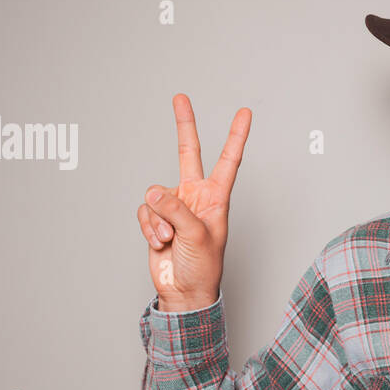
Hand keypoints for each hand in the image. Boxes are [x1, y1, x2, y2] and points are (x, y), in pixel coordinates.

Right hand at [137, 94, 250, 311]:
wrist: (184, 292)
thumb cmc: (203, 268)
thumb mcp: (196, 236)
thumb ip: (176, 209)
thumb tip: (153, 190)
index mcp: (216, 198)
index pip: (228, 161)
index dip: (236, 136)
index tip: (244, 113)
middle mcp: (195, 196)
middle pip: (188, 153)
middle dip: (184, 125)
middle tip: (180, 97)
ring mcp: (174, 206)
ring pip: (156, 195)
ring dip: (160, 221)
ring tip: (172, 240)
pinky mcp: (156, 218)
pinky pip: (145, 211)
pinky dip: (149, 228)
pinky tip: (161, 243)